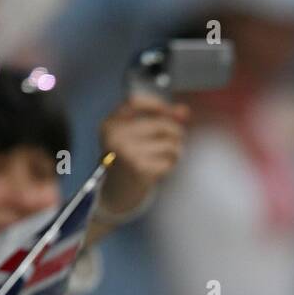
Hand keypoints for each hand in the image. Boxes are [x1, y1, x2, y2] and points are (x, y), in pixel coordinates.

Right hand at [97, 95, 189, 211]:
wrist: (117, 192)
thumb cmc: (128, 159)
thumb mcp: (134, 134)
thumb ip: (159, 118)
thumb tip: (183, 110)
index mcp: (109, 125)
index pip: (134, 102)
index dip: (158, 104)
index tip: (170, 111)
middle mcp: (116, 137)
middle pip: (161, 124)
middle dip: (175, 132)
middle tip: (174, 140)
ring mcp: (127, 153)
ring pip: (170, 143)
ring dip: (175, 150)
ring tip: (166, 156)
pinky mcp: (140, 169)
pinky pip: (169, 160)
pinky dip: (170, 164)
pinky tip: (161, 168)